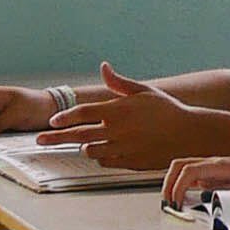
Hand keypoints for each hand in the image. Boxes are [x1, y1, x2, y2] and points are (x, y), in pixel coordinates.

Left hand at [38, 65, 197, 170]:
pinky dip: (100, 156)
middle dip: (56, 138)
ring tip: (80, 142)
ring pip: (91, 150)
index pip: (82, 113)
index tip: (53, 121)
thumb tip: (104, 67)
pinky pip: (107, 161)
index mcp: (118, 110)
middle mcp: (118, 130)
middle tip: (40, 140)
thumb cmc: (166, 109)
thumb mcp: (143, 91)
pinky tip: (101, 149)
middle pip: (79, 135)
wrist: (190, 134)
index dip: (65, 117)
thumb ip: (119, 82)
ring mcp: (124, 148)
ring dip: (83, 146)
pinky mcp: (131, 162)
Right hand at [160, 151, 229, 211]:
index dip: (178, 186)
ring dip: (172, 184)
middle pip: (179, 165)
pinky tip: (182, 200)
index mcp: (219, 165)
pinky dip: (180, 186)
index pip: (189, 170)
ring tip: (172, 203)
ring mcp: (208, 167)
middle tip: (168, 203)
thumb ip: (225, 194)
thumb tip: (205, 198)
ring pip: (181, 169)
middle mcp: (210, 163)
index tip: (176, 202)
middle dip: (168, 183)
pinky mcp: (208, 173)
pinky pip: (188, 176)